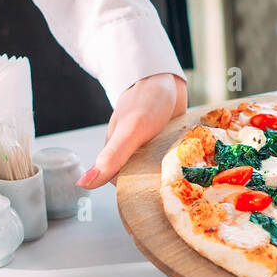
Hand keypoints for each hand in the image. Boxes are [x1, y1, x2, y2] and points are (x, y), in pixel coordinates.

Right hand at [77, 72, 186, 188]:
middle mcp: (133, 153)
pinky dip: (180, 165)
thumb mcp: (129, 132)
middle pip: (143, 180)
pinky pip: (171, 161)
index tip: (156, 199)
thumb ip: (111, 158)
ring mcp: (150, 149)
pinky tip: (192, 169)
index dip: (138, 193)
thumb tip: (83, 184)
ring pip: (158, 172)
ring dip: (171, 176)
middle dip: (157, 186)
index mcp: (117, 154)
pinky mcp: (165, 144)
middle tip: (178, 193)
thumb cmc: (146, 101)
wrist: (165, 77)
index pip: (125, 186)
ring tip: (189, 183)